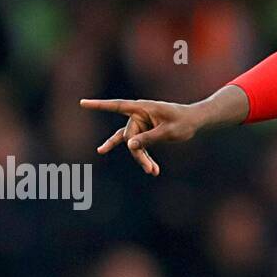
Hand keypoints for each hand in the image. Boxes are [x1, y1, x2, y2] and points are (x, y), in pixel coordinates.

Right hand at [81, 97, 205, 175]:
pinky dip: (143, 157)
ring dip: (142, 159)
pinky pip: (137, 146)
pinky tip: (151, 170)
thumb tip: (129, 145)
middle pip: (129, 137)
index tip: (82, 103)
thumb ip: (149, 138)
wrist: (194, 120)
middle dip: (138, 154)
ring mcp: (140, 124)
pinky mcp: (144, 133)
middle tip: (151, 171)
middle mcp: (138, 115)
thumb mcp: (168, 131)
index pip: (117, 106)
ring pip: (133, 144)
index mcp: (142, 108)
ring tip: (153, 172)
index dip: (99, 106)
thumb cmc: (183, 121)